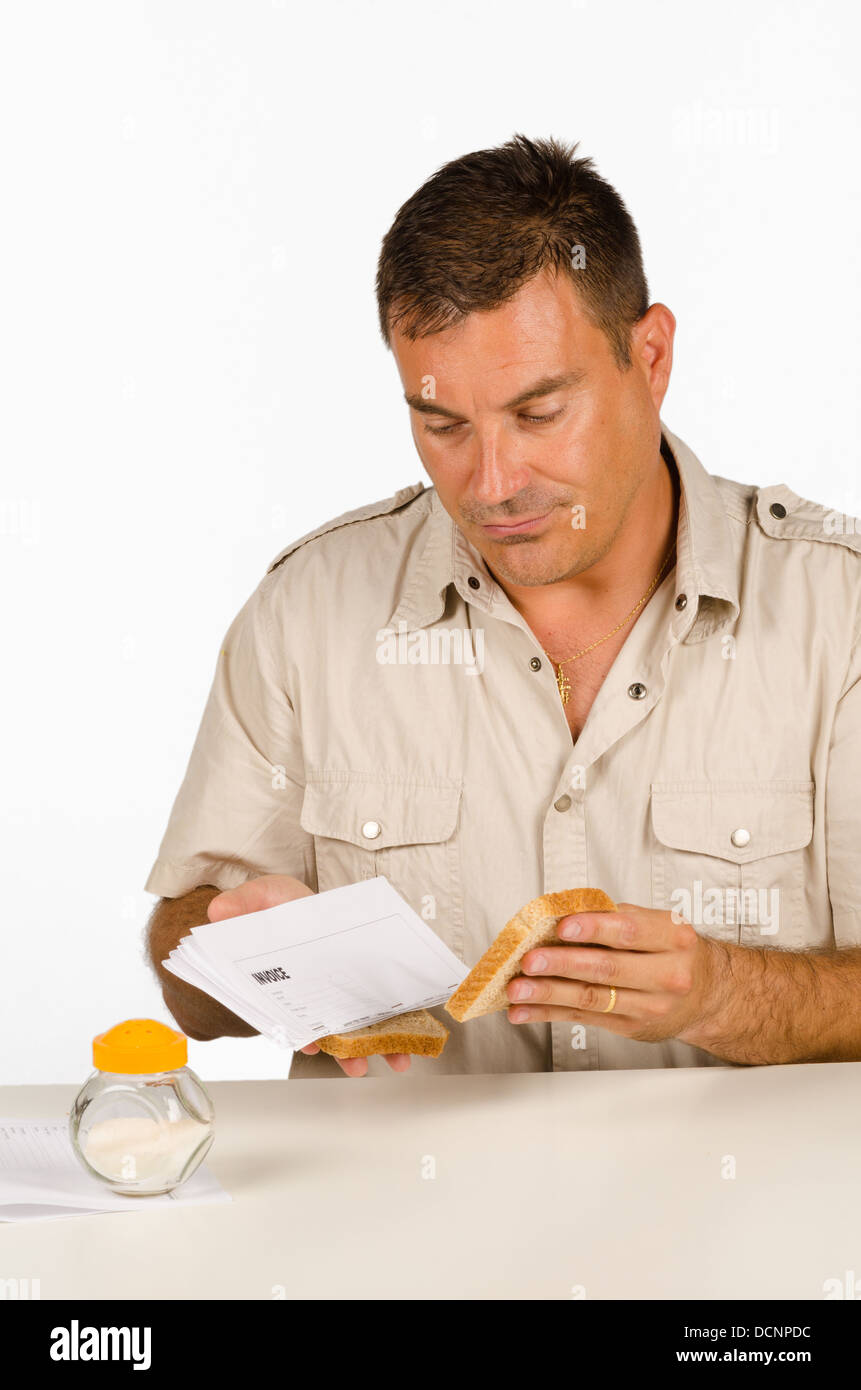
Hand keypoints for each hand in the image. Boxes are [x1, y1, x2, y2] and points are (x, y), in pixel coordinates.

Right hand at [208, 874, 411, 1076]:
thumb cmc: (277, 905)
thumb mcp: (259, 895)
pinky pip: (376, 1009)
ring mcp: (334, 992)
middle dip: (345, 1050)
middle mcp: (308, 995)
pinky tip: (411, 1034)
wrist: (301, 903)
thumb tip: (218, 912)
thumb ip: (241, 902)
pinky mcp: (357, 985)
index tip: (311, 1042)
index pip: (287, 1015)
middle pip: (326, 1029)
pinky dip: (392, 1022)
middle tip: (360, 1067)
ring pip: (354, 1025)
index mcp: (280, 981)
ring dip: (375, 1045)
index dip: (299, 1031)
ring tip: (398, 1061)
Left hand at [504, 902, 718, 1042]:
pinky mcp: (630, 1027)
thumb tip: (564, 913)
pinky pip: (583, 1018)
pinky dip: (549, 1013)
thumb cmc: (675, 953)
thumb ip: (617, 918)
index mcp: (674, 939)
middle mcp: (666, 975)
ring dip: (547, 993)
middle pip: (607, 969)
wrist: (710, 996)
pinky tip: (524, 1009)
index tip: (563, 926)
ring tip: (517, 988)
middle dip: (562, 964)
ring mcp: (648, 1006)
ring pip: (591, 998)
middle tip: (530, 960)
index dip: (595, 927)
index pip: (630, 932)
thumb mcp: (660, 926)